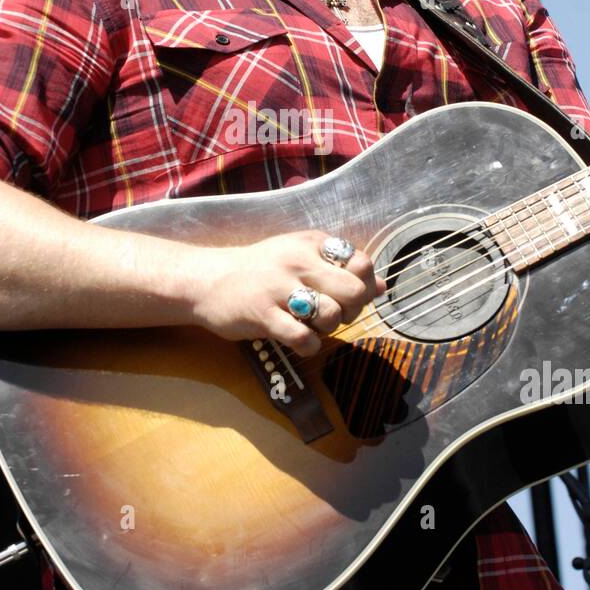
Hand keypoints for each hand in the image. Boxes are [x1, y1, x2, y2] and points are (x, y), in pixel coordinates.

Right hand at [187, 229, 386, 356]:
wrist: (207, 280)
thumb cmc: (260, 270)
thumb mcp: (300, 256)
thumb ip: (340, 268)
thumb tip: (382, 285)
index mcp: (311, 243)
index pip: (362, 264)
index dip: (363, 286)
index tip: (345, 295)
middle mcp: (298, 261)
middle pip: (355, 291)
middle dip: (352, 310)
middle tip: (333, 315)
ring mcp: (280, 288)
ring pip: (332, 316)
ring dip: (327, 328)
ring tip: (308, 324)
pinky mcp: (263, 315)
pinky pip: (303, 338)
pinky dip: (308, 346)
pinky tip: (298, 340)